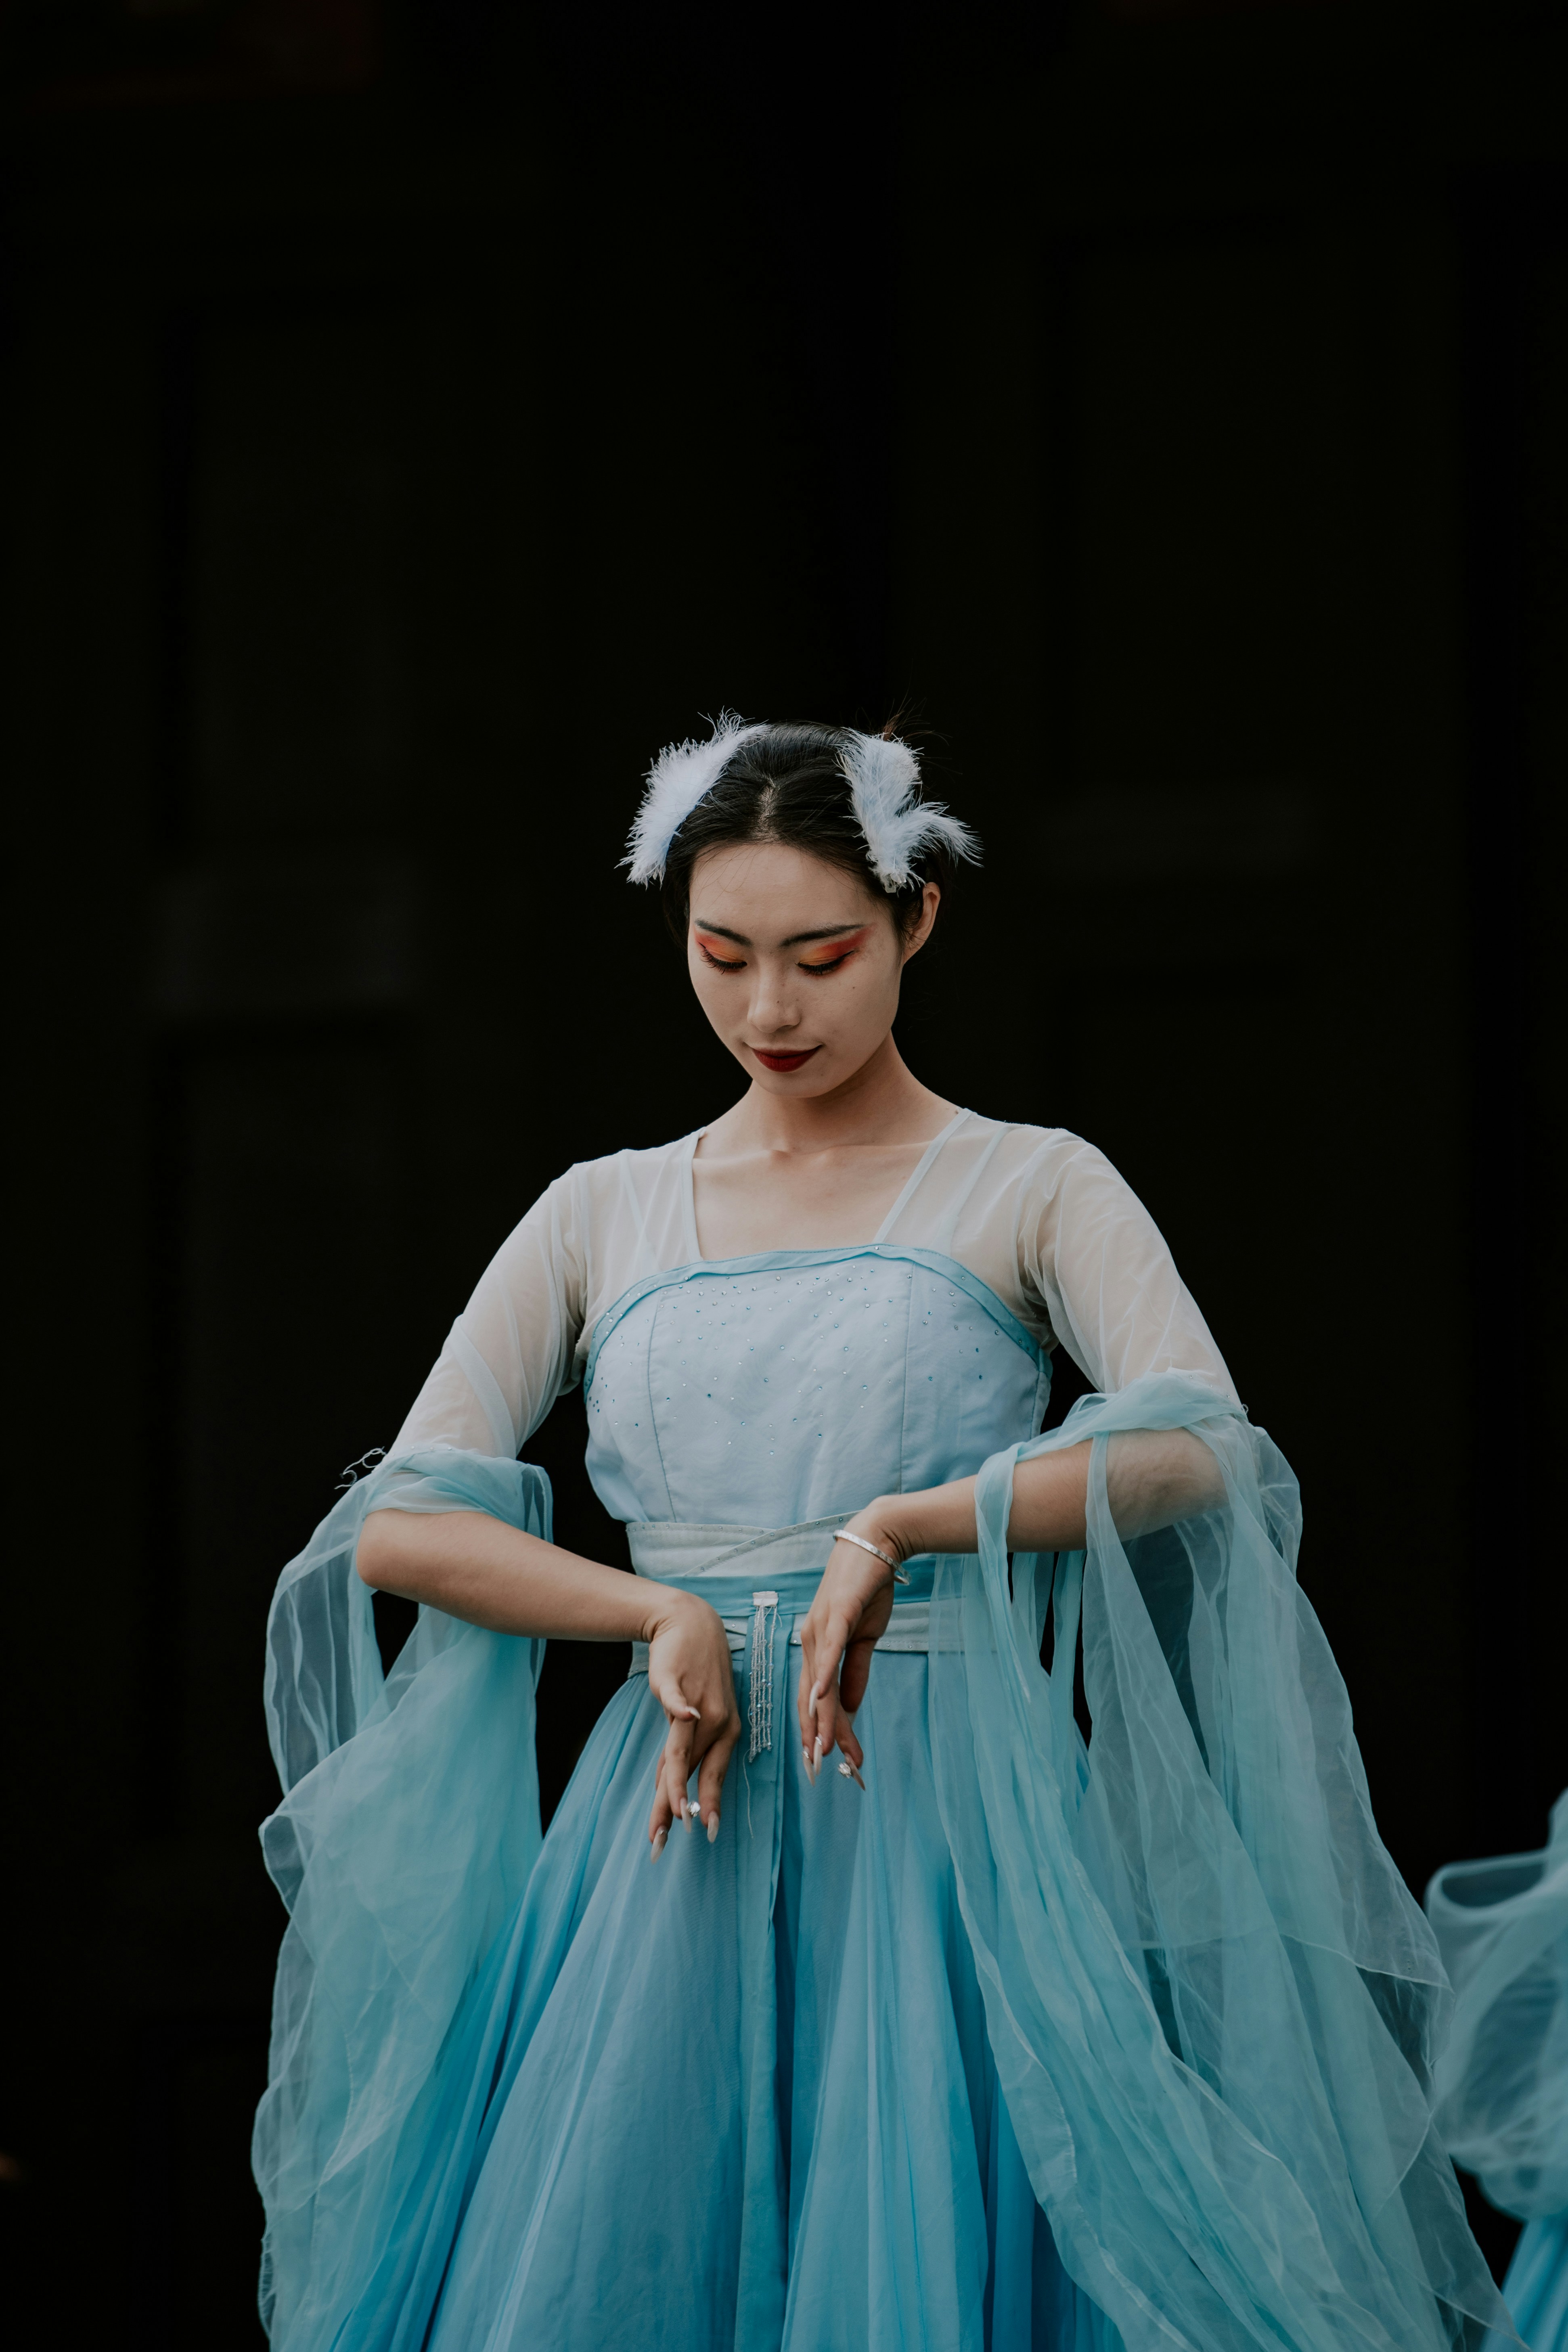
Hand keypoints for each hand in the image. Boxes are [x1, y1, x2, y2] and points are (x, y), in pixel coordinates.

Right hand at [643, 1589, 742, 1857]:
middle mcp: (715, 1721)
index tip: (703, 1835)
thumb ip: (683, 1752)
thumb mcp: (697, 1716)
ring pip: (681, 1749)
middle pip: (690, 1772)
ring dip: (677, 1780)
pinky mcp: (676, 1680)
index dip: (704, 1805)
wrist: (690, 1625)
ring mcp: (696, 1701)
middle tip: (661, 1844)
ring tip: (673, 1812)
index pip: (709, 1776)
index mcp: (725, 1733)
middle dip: (676, 1810)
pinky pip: (676, 1697)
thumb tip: (670, 1791)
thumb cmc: (696, 1675)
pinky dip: (679, 1707)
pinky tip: (683, 1717)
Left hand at [795, 1510, 903, 1785]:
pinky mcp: (838, 1613)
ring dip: (822, 1718)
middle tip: (822, 1770)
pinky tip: (822, 1697)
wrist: (876, 1543)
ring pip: (820, 1682)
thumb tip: (850, 1706)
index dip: (817, 1731)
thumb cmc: (868, 1589)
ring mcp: (822, 1627)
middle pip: (813, 1699)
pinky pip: (830, 1650)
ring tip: (824, 1750)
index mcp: (817, 1648)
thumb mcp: (864, 1638)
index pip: (816, 1700)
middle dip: (818, 1736)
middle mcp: (812, 1641)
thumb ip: (854, 1672)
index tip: (823, 1762)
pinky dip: (825, 1674)